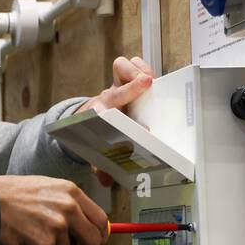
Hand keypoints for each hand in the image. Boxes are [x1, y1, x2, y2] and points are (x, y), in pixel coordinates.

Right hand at [0, 174, 109, 244]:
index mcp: (72, 193)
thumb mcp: (50, 188)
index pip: (102, 220)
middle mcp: (69, 209)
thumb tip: (91, 226)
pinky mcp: (44, 244)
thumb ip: (72, 206)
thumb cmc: (15, 196)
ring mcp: (57, 228)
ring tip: (35, 232)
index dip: (99, 235)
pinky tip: (26, 237)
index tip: (94, 241)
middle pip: (93, 241)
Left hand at [76, 55, 155, 188]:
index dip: (126, 122)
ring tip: (151, 81)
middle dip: (130, 85)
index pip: (109, 115)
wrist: (91, 115)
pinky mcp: (127, 78)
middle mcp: (108, 96)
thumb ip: (101, 166)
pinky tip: (153, 79)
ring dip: (136, 71)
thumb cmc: (99, 132)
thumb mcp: (98, 150)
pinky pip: (134, 64)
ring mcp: (117, 84)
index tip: (144, 129)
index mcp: (100, 114)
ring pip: (121, 66)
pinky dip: (143, 67)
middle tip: (147, 84)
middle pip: (113, 85)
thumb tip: (106, 180)